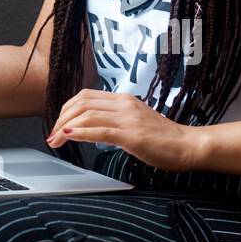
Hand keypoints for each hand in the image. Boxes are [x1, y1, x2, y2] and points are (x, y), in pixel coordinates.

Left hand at [45, 89, 205, 172]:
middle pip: (82, 103)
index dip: (66, 109)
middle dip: (61, 118)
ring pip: (87, 115)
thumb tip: (92, 127)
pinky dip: (81, 132)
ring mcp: (129, 119)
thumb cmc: (164, 138)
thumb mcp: (135, 122)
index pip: (86, 96)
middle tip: (52, 135)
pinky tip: (69, 136)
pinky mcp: (132, 135)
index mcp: (124, 100)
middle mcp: (125, 104)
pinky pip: (100, 130)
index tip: (58, 124)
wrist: (188, 145)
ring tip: (56, 140)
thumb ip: (116, 120)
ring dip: (65, 127)